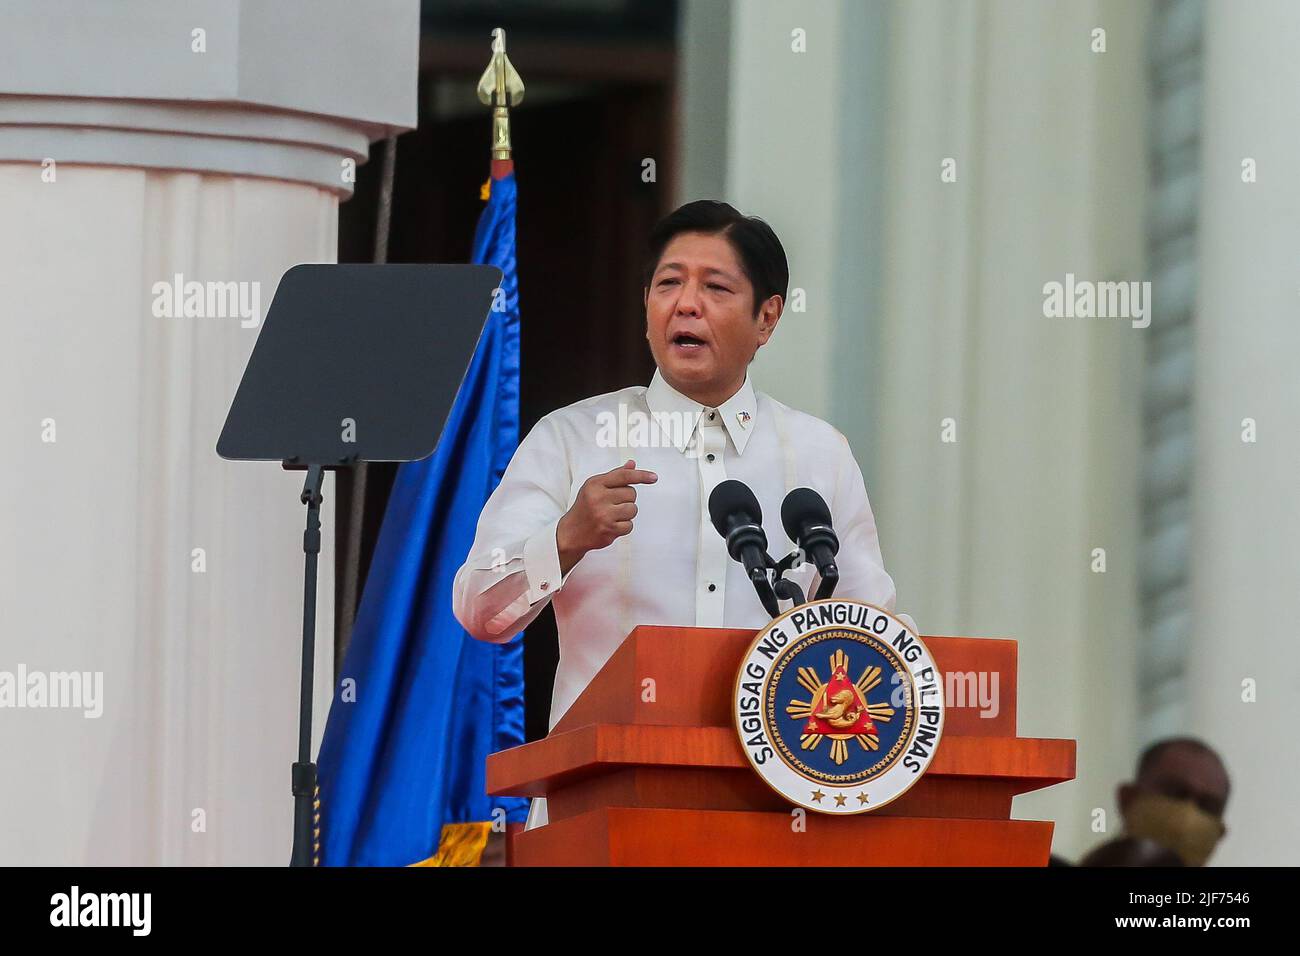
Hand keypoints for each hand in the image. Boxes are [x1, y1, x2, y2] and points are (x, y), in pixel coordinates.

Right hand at [556, 459, 656, 573]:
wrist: (571, 532)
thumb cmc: (585, 507)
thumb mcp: (594, 487)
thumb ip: (614, 476)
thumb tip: (632, 464)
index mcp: (595, 484)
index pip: (624, 476)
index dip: (641, 475)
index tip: (653, 477)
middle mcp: (598, 498)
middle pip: (631, 493)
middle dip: (627, 499)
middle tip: (614, 504)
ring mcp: (603, 514)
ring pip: (633, 509)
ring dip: (627, 513)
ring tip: (613, 515)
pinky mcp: (608, 529)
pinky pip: (629, 525)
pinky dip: (624, 526)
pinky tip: (612, 525)